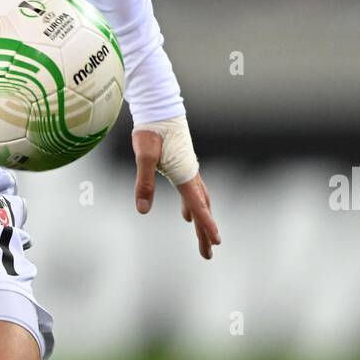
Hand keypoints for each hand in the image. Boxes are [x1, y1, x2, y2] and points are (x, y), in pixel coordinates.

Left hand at [132, 121, 220, 259]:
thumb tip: (143, 210)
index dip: (206, 225)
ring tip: (202, 237)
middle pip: (202, 208)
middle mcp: (190, 173)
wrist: (159, 106)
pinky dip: (193, 205)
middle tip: (208, 254)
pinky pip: (192, 191)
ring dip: (201, 220)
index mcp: (183, 174)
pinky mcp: (182, 164)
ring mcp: (188, 168)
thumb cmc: (150, 129)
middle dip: (205, 231)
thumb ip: (143, 182)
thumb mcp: (143, 155)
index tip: (216, 242)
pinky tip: (186, 213)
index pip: (198, 205)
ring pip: (199, 200)